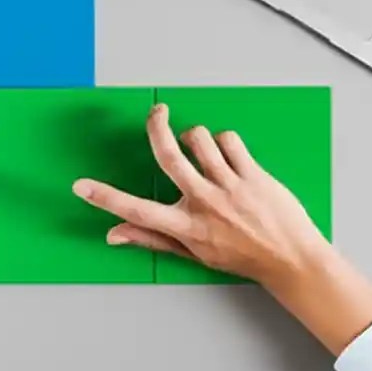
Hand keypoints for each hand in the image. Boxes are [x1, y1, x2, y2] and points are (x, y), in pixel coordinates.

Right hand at [73, 103, 371, 355]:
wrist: (289, 257)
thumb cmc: (242, 256)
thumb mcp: (193, 254)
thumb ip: (152, 238)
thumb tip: (114, 233)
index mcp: (187, 227)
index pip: (137, 211)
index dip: (106, 198)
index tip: (82, 186)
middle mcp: (205, 204)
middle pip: (170, 156)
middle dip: (156, 127)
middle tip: (155, 113)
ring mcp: (231, 187)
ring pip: (201, 140)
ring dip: (194, 135)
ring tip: (200, 146)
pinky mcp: (254, 174)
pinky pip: (230, 141)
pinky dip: (223, 140)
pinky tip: (226, 154)